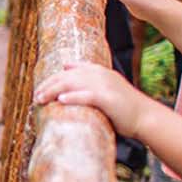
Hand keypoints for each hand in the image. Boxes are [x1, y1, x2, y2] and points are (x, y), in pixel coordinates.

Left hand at [35, 59, 151, 135]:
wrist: (145, 116)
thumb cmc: (122, 105)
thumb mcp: (104, 85)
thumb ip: (86, 76)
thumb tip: (65, 66)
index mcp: (97, 70)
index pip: (68, 71)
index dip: (52, 79)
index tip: (40, 88)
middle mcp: (99, 75)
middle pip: (66, 77)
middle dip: (48, 86)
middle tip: (36, 96)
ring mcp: (104, 85)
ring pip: (72, 84)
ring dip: (53, 91)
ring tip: (40, 99)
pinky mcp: (108, 99)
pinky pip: (87, 96)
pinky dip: (73, 97)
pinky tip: (61, 101)